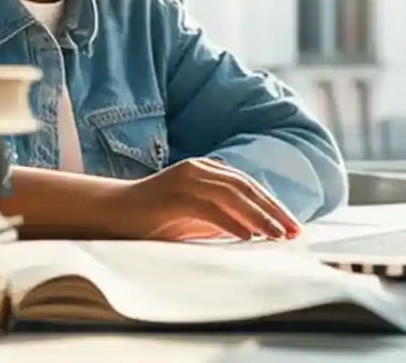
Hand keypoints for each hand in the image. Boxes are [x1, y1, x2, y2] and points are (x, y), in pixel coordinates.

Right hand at [100, 157, 301, 241]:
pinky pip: (209, 206)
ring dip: (258, 216)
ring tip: (276, 236)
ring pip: (232, 194)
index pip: (248, 185)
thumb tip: (258, 231)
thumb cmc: (154, 220)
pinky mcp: (172, 194)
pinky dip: (230, 221)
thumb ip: (223, 218)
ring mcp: (184, 179)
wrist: (112, 215)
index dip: (272, 205)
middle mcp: (198, 169)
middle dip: (273, 210)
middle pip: (246, 187)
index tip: (293, 226)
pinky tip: (247, 237)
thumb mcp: (196, 218)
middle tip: (294, 232)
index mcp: (206, 170)